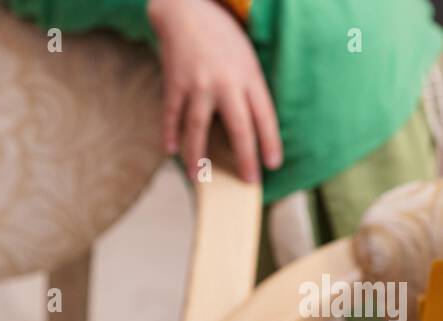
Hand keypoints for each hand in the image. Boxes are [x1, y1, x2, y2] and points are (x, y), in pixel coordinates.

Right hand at [147, 0, 282, 182]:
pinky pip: (171, 116)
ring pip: (199, 128)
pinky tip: (171, 151)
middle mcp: (226, 82)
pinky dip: (170, 134)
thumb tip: (249, 123)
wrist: (187, 10)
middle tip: (247, 181)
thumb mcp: (245, 56)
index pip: (264, 115)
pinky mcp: (175, 84)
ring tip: (199, 177)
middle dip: (245, 157)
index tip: (272, 165)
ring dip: (198, 156)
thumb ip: (248, 87)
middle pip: (238, 128)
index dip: (269, 142)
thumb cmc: (220, 34)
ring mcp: (198, 84)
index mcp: (248, 74)